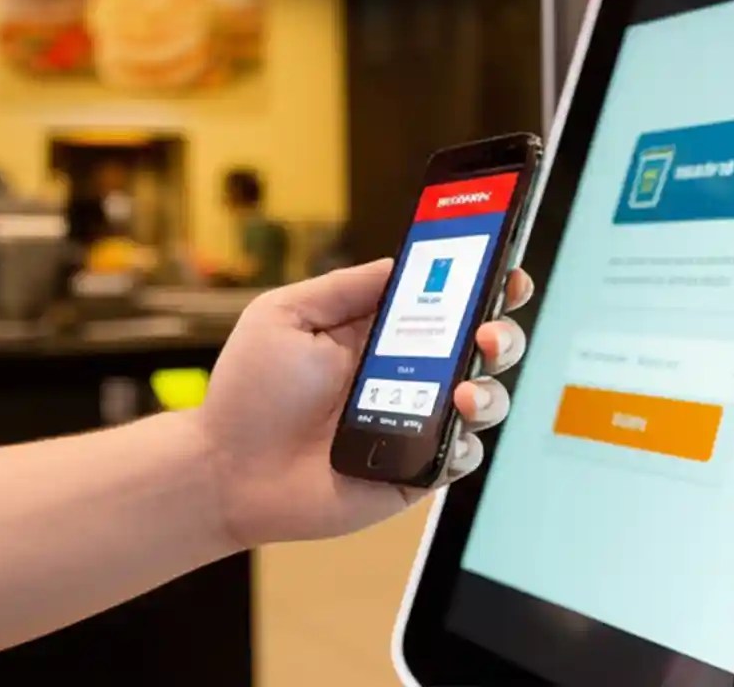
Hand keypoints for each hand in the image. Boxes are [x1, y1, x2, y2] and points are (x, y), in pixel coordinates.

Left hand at [193, 259, 532, 547]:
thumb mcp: (285, 315)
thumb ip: (345, 288)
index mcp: (384, 335)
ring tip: (465, 389)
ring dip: (490, 389)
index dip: (486, 287)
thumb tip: (401, 262)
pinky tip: (451, 430)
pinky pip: (462, 456)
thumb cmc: (249, 394)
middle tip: (489, 332)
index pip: (450, 305)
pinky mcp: (416, 470)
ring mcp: (418, 424)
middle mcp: (411, 377)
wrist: (226, 470)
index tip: (507, 272)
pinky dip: (466, 442)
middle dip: (503, 334)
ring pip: (484, 401)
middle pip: (482, 349)